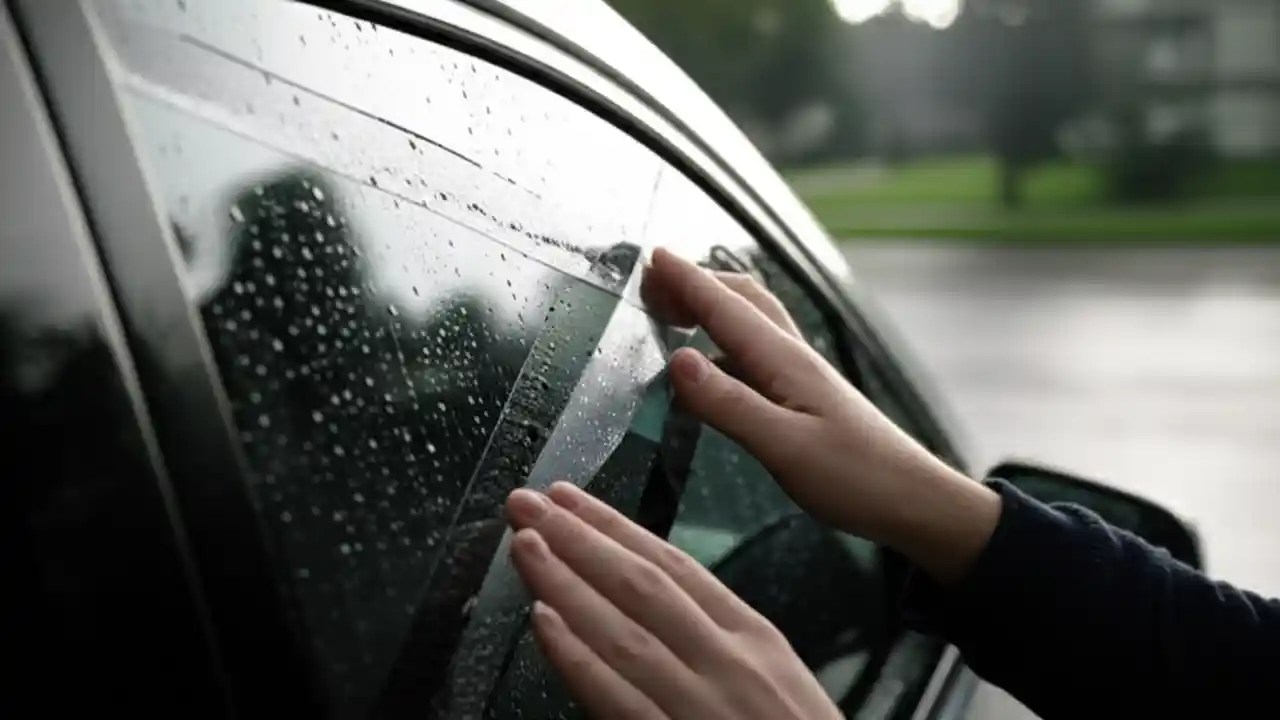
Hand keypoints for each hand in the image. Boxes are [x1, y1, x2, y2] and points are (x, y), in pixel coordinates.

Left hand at [506, 482, 841, 719]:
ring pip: (622, 631)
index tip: (570, 498)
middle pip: (641, 584)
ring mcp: (701, 705)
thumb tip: (644, 602)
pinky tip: (542, 622)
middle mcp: (728, 662)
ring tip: (523, 545)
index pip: (673, 565)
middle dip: (579, 538)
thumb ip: (715, 639)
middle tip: (527, 503)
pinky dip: (577, 658)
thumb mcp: (774, 676)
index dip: (615, 527)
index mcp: (753, 635)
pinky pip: (617, 697)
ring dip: (565, 583)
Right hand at [641, 248, 999, 582]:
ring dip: (710, 308)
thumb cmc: (856, 476)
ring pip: (749, 323)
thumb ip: (727, 404)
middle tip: (652, 285)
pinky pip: (753, 355)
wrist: (912, 500)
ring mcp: (799, 375)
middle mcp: (791, 357)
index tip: (651, 259)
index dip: (686, 280)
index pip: (725, 307)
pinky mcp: (803, 397)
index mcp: (783, 360)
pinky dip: (722, 347)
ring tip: (671, 314)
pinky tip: (707, 371)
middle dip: (695, 284)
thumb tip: (677, 361)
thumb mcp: (783, 446)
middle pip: (741, 299)